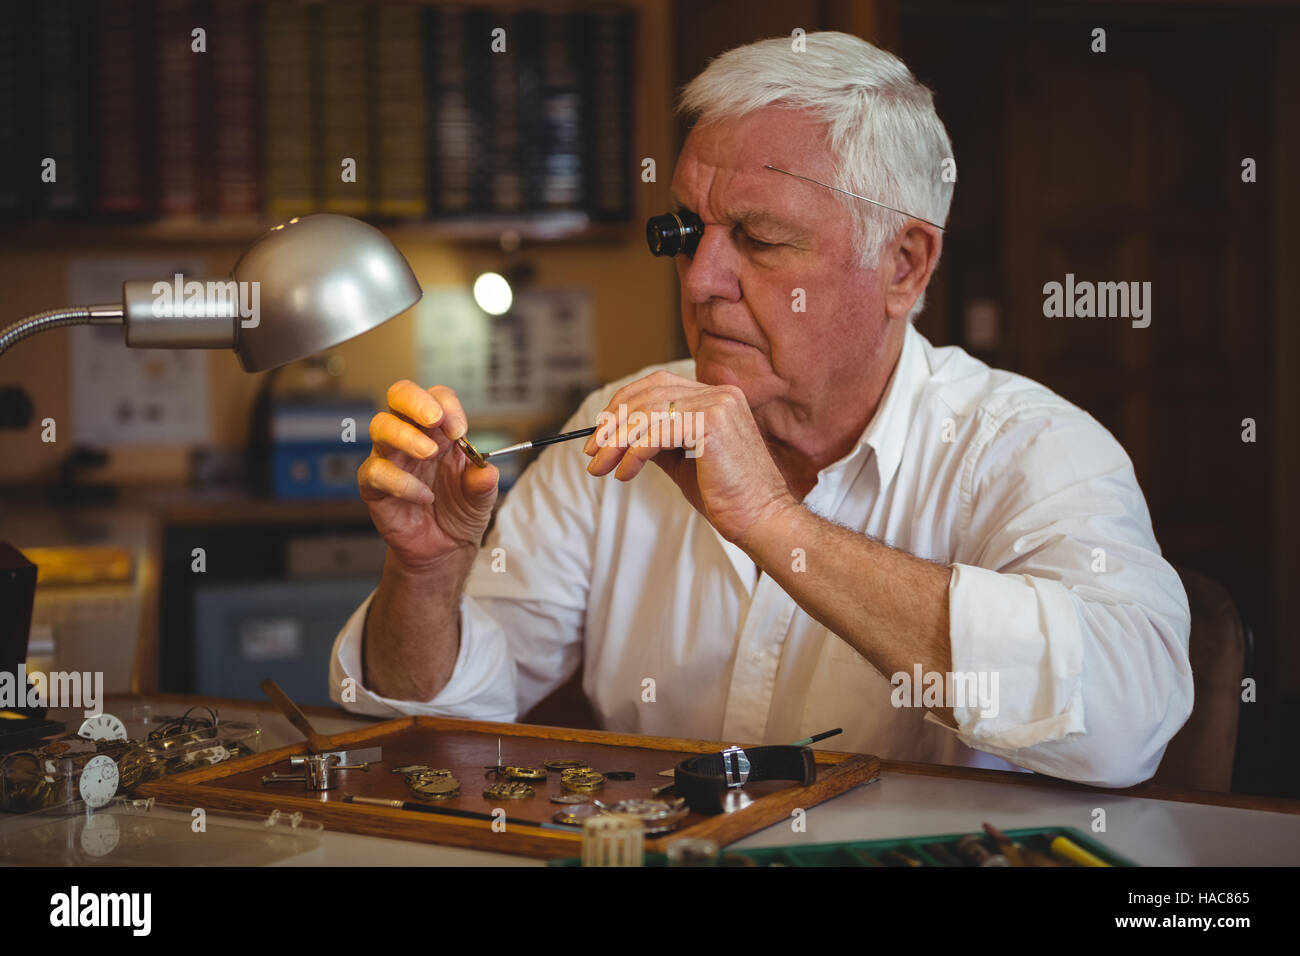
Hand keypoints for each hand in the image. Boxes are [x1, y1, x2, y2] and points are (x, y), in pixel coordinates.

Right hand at [357, 381, 498, 571]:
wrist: (444, 547)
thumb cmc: (459, 511)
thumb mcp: (481, 498)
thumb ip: (483, 483)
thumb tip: (486, 471)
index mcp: (440, 431)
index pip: (437, 398)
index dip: (447, 406)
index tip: (459, 430)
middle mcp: (412, 437)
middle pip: (399, 396)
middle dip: (415, 401)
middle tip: (434, 419)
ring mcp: (390, 458)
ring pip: (381, 427)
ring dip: (405, 436)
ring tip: (429, 454)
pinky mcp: (374, 485)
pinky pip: (376, 471)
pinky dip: (400, 482)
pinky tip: (423, 496)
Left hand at [582, 369, 795, 548]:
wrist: (761, 520)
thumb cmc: (727, 497)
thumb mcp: (684, 462)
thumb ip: (658, 442)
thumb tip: (620, 436)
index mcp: (717, 397)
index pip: (658, 386)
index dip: (623, 405)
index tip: (599, 434)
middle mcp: (719, 393)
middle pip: (649, 394)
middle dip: (613, 423)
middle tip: (591, 452)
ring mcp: (718, 404)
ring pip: (649, 413)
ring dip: (616, 441)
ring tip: (600, 467)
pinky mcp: (712, 423)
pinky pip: (658, 433)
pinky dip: (634, 453)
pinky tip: (624, 474)